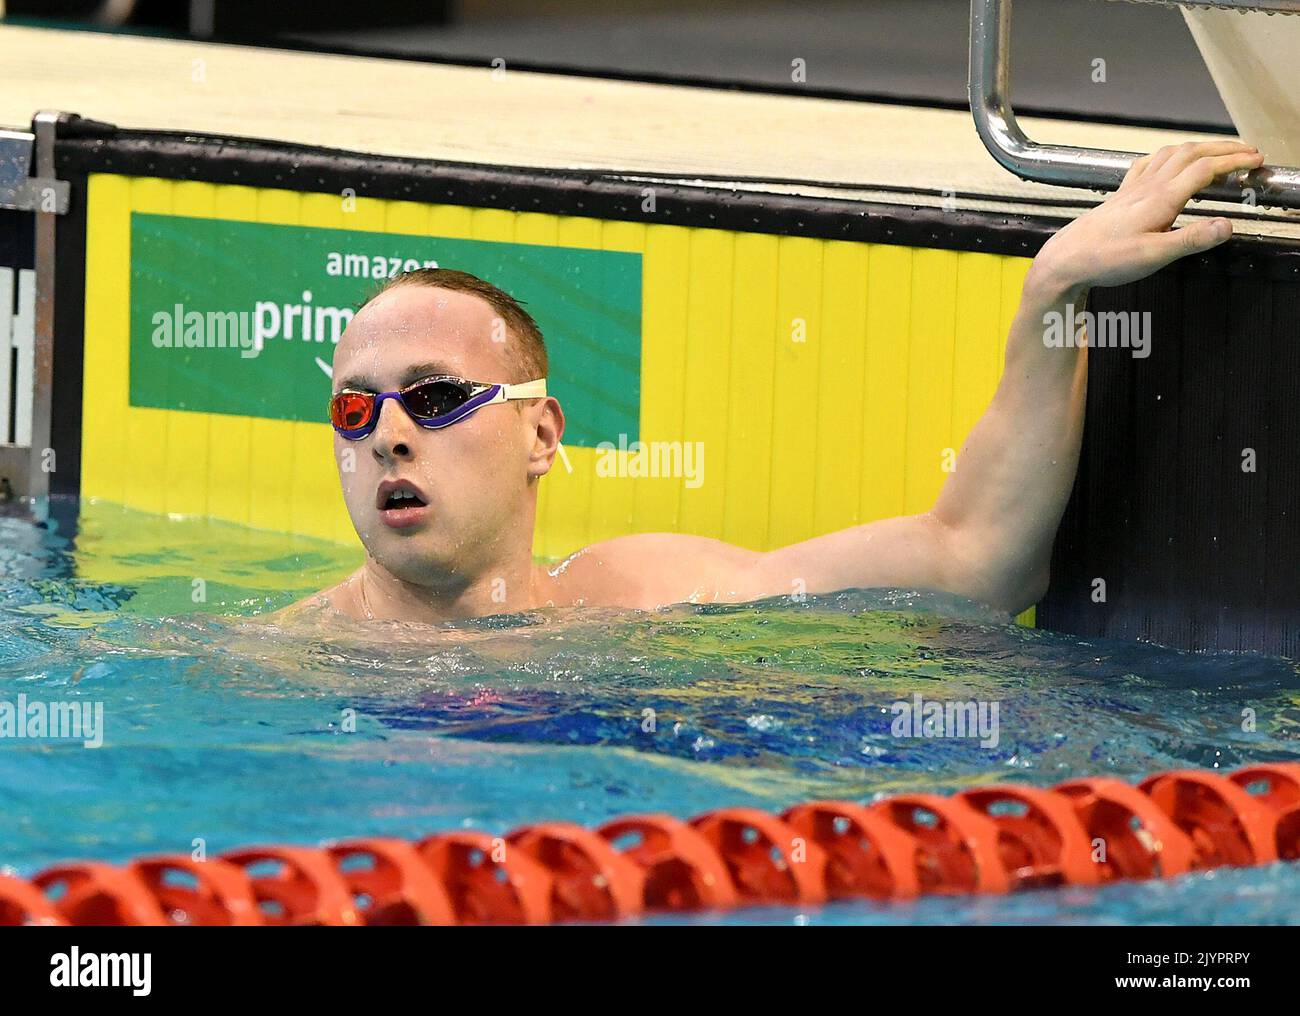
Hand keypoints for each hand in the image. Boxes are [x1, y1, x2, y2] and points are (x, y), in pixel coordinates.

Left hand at [1032, 141, 1263, 294]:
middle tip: (1248, 151)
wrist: (1066, 260)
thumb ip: (1192, 240)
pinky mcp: (1120, 195)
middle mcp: (1148, 187)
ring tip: (1218, 151)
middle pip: (1191, 153)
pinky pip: (1147, 163)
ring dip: (1198, 147)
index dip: (1234, 161)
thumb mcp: (1154, 255)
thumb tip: (1228, 226)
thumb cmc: (1105, 260)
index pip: (1205, 169)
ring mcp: (1132, 188)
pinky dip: (1167, 155)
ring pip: (1170, 154)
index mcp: (1161, 199)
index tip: (1256, 161)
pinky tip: (1167, 159)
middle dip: (1223, 148)